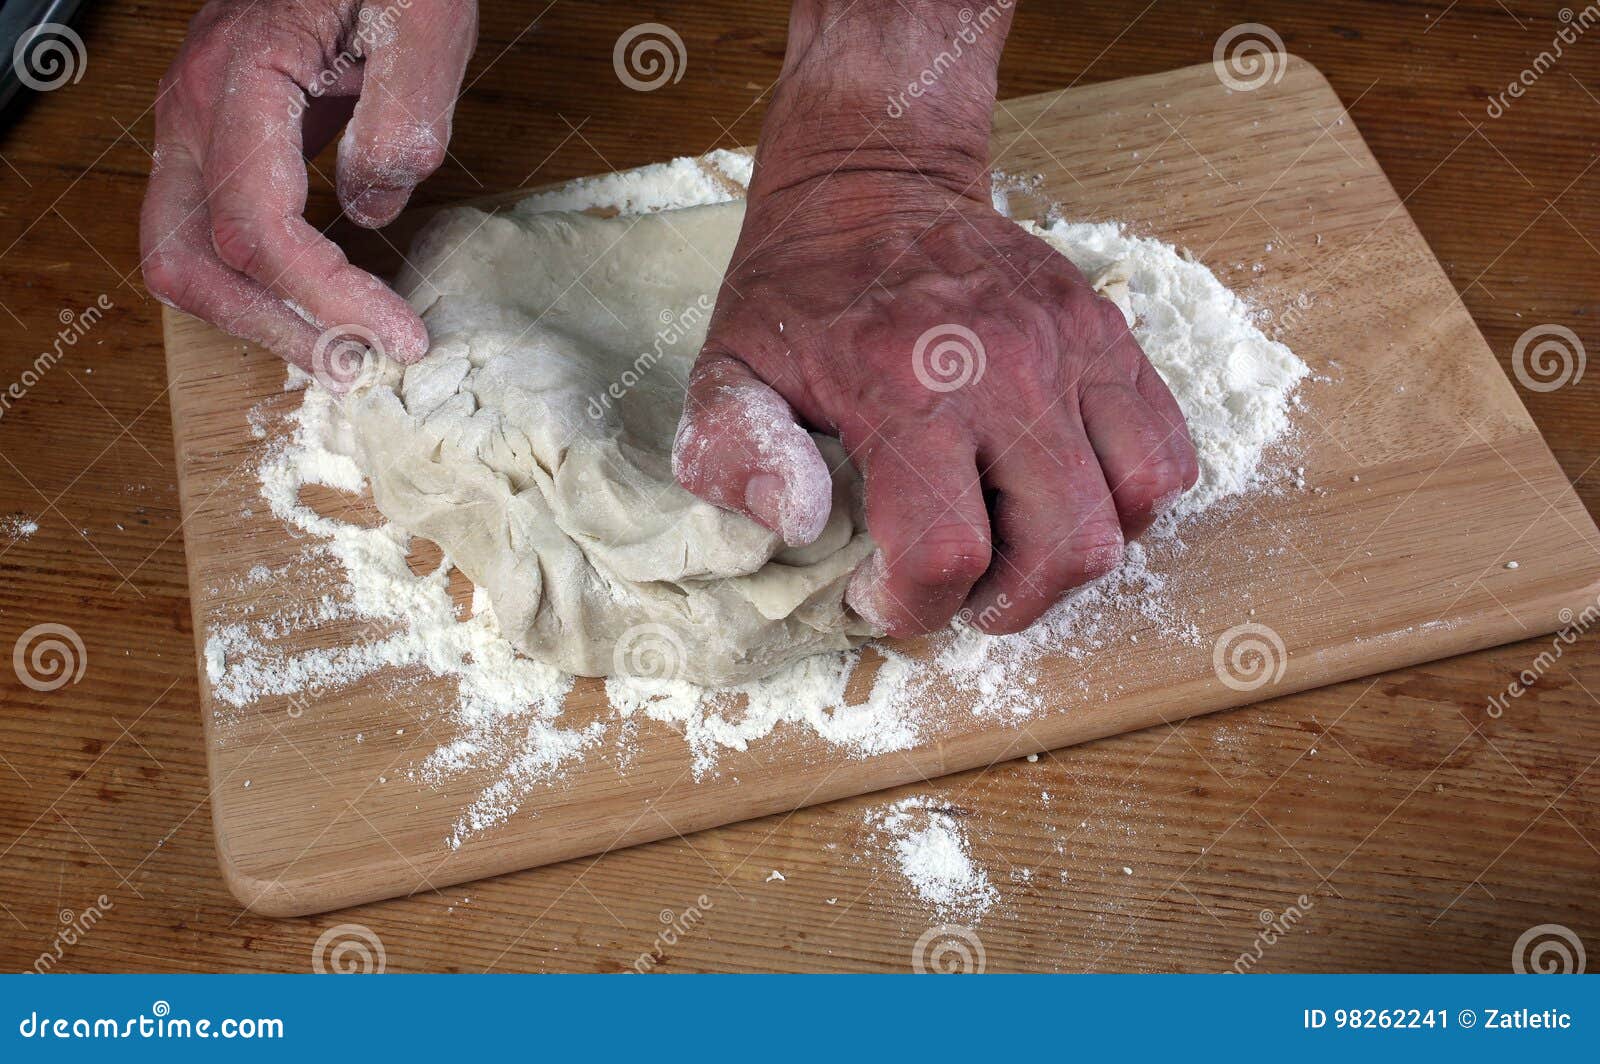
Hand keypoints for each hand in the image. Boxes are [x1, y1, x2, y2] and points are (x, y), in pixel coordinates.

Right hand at [139, 0, 477, 375]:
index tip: (398, 338)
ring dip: (257, 318)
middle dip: (277, 330)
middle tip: (357, 369)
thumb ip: (401, 118)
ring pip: (185, 256)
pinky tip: (320, 308)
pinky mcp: (215, 137)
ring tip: (338, 354)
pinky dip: (256, 285)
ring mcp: (193, 123)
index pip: (260, 226)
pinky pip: (209, 232)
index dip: (328, 301)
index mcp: (242, 75)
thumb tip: (373, 209)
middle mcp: (194, 105)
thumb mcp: (423, 21)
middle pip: (193, 259)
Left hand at [672, 0, 1196, 637]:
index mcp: (903, 390)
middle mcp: (1004, 372)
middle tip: (961, 587)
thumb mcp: (729, 368)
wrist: (873, 187)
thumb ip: (736, 451)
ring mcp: (1071, 350)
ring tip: (1017, 543)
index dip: (913, 607)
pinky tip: (1066, 495)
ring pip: (1132, 508)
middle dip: (1009, 602)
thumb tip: (799, 525)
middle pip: (1064, 548)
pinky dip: (1131, 499)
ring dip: (1076, 556)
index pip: (944, 552)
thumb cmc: (799, 296)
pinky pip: (1168, 451)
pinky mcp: (1111, 335)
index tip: (881, 596)